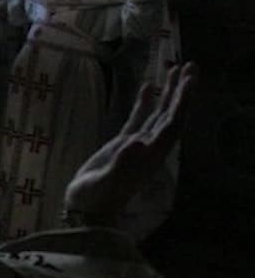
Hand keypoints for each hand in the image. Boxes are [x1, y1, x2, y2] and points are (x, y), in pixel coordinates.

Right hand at [63, 63, 195, 222]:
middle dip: (181, 91)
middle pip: (172, 115)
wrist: (86, 212)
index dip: (181, 101)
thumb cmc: (95, 199)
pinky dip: (145, 103)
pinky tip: (148, 87)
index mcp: (152, 155)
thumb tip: (138, 142)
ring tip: (174, 69)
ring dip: (168, 93)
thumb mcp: (107, 182)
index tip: (188, 80)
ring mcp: (138, 145)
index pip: (172, 123)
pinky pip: (139, 119)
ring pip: (158, 114)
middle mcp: (151, 148)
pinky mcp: (123, 145)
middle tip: (190, 66)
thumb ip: (123, 164)